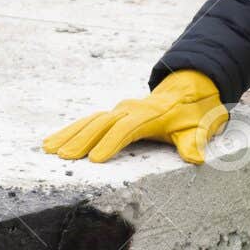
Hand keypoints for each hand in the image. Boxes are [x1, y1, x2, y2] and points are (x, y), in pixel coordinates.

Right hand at [42, 69, 226, 163]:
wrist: (188, 90)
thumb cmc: (193, 113)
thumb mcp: (200, 127)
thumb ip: (195, 142)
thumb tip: (196, 157)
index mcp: (149, 114)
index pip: (126, 128)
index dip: (111, 142)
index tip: (96, 159)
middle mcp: (129, 109)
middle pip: (102, 123)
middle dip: (83, 140)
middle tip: (65, 157)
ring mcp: (119, 110)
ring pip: (89, 120)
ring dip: (69, 134)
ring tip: (49, 149)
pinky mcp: (112, 115)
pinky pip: (88, 121)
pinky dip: (70, 130)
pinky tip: (53, 142)